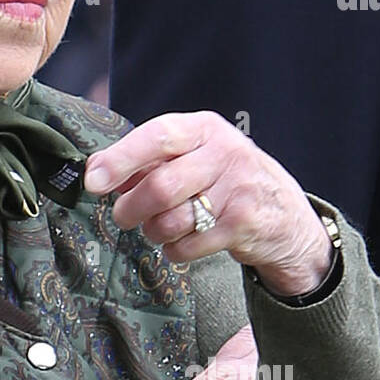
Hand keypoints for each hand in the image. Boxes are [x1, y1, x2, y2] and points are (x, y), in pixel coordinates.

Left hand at [83, 112, 333, 296]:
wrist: (285, 215)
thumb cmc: (224, 180)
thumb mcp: (193, 156)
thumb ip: (148, 160)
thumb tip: (97, 171)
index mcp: (204, 128)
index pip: (157, 136)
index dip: (120, 159)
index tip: (93, 181)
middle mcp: (225, 153)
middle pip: (161, 185)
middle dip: (131, 208)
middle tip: (123, 216)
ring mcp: (238, 189)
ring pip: (172, 220)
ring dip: (154, 231)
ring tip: (159, 228)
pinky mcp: (244, 225)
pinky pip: (188, 246)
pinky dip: (175, 250)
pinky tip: (183, 243)